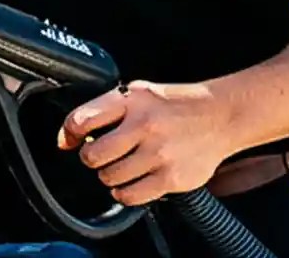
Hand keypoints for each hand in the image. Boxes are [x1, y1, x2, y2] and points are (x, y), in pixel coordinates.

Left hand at [58, 80, 235, 205]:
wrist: (222, 116)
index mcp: (131, 101)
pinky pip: (131, 196)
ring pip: (109, 177)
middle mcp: (145, 126)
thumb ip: (101, 110)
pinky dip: (124, 192)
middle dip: (91, 158)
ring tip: (122, 165)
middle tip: (102, 154)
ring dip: (109, 175)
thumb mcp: (137, 93)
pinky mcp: (173, 178)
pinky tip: (131, 181)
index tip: (74, 139)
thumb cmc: (175, 105)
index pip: (81, 120)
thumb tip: (66, 139)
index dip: (70, 133)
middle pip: (93, 156)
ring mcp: (160, 154)